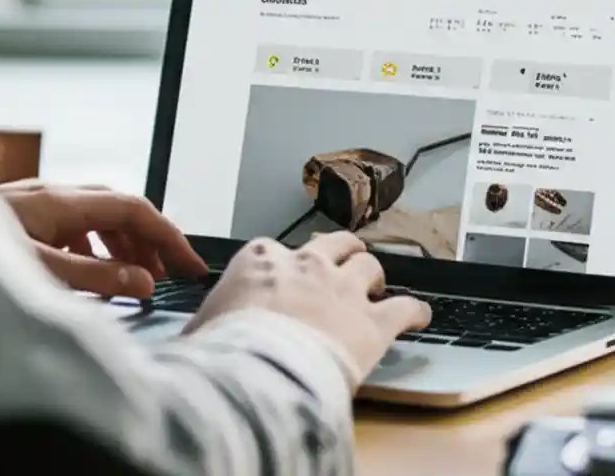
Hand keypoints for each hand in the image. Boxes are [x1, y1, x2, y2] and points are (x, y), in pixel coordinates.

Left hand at [0, 180, 207, 298]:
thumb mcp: (36, 273)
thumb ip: (94, 278)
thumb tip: (142, 281)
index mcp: (58, 200)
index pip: (134, 208)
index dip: (168, 236)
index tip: (190, 264)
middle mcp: (47, 194)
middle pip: (118, 208)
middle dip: (149, 240)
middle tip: (168, 276)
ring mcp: (30, 204)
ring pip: (94, 216)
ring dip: (121, 245)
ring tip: (134, 279)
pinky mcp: (14, 218)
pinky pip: (70, 226)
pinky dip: (92, 247)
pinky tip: (87, 273)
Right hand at [184, 232, 430, 385]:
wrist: (259, 370)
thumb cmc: (224, 351)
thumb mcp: (202, 329)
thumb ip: (209, 323)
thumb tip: (194, 342)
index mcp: (261, 261)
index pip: (272, 250)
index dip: (281, 263)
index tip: (282, 272)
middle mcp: (307, 266)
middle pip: (333, 244)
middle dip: (342, 250)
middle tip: (346, 259)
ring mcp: (343, 290)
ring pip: (370, 266)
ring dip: (375, 274)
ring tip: (378, 284)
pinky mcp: (373, 322)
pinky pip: (406, 308)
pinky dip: (415, 311)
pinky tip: (421, 315)